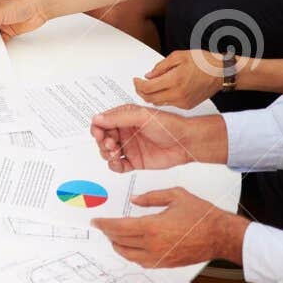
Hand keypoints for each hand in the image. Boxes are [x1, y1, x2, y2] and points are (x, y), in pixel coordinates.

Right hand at [90, 103, 221, 171]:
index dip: (97, 128)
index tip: (99, 133)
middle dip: (102, 142)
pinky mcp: (134, 161)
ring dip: (106, 153)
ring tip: (115, 153)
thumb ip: (118, 118)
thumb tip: (97, 119)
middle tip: (111, 144)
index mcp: (125, 117)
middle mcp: (125, 131)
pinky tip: (118, 163)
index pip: (102, 122)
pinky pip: (118, 165)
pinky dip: (114, 165)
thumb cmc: (169, 125)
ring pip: (107, 152)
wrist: (185, 143)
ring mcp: (129, 147)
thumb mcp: (142, 116)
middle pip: (102, 138)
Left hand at [93, 188, 246, 268]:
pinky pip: (141, 262)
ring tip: (112, 237)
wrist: (221, 236)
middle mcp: (152, 245)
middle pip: (120, 241)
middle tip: (101, 227)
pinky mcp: (166, 264)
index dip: (104, 224)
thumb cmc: (202, 215)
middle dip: (107, 233)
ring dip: (117, 246)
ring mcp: (159, 257)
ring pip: (128, 255)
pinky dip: (131, 255)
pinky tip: (130, 248)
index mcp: (152, 227)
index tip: (96, 221)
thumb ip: (151, 197)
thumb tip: (135, 200)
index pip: (118, 227)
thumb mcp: (176, 195)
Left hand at [133, 50, 225, 109]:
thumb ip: (161, 67)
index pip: (148, 88)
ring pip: (159, 103)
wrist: (221, 73)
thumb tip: (148, 75)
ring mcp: (183, 102)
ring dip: (151, 96)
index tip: (135, 80)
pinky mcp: (187, 106)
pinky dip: (162, 98)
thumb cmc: (203, 62)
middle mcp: (178, 94)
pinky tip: (163, 90)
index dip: (138, 84)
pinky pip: (169, 104)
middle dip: (141, 91)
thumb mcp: (178, 56)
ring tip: (150, 86)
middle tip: (139, 84)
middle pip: (150, 98)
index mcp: (175, 79)